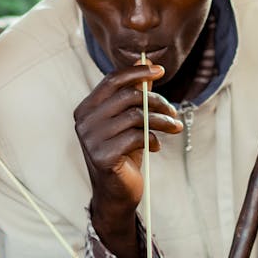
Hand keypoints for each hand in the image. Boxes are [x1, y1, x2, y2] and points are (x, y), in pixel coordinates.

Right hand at [74, 63, 181, 257]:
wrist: (117, 193)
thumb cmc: (123, 154)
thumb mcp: (129, 121)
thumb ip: (133, 94)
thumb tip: (143, 64)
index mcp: (86, 109)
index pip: (112, 80)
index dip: (137, 72)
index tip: (160, 70)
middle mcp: (84, 122)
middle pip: (128, 96)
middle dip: (157, 101)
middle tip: (173, 113)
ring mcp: (91, 140)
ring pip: (136, 116)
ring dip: (161, 121)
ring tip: (173, 127)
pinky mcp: (103, 156)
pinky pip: (136, 136)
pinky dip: (153, 139)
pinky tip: (156, 146)